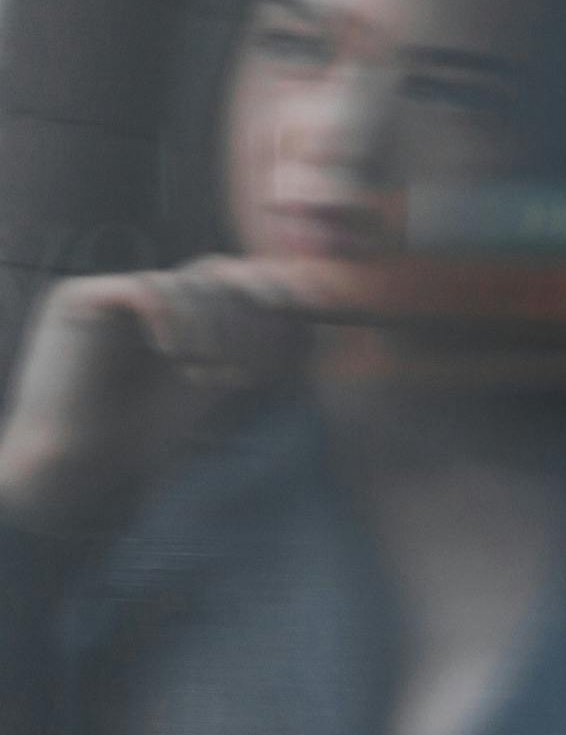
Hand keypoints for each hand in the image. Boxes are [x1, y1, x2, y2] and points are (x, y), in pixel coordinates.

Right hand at [0, 258, 328, 533]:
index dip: (275, 291)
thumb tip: (313, 309)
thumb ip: (261, 344)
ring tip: (207, 376)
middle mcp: (153, 296)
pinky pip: (147, 289)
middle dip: (249, 316)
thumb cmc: (151, 434)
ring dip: (214, 329)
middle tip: (245, 369)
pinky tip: (173, 355)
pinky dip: (173, 321)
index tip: (305, 314)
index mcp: (185, 312)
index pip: (239, 278)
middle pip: (221, 272)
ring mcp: (117, 293)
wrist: (86, 463)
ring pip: (189, 281)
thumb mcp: (222, 384)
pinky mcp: (82, 299)